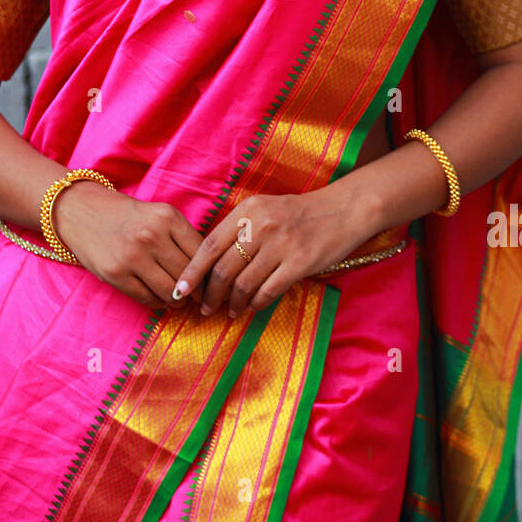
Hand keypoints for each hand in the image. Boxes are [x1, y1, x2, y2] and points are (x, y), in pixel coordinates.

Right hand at [54, 180, 202, 309]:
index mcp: (167, 217)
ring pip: (170, 291)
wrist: (82, 211)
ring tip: (178, 299)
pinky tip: (158, 297)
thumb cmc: (127, 216)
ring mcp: (132, 256)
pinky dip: (157, 302)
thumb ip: (182, 237)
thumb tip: (207, 272)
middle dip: (196, 291)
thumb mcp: (158, 214)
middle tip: (199, 296)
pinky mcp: (115, 274)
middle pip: (187, 275)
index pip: (201, 252)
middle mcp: (151, 235)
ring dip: (178, 300)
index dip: (209, 271)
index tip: (211, 281)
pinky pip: (147, 298)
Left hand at [173, 185, 373, 318]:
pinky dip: (256, 303)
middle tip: (204, 308)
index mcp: (247, 210)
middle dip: (210, 294)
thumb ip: (237, 229)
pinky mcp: (300, 263)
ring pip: (244, 284)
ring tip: (230, 312)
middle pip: (223, 269)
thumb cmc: (298, 213)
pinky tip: (252, 307)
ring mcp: (281, 245)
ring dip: (233, 303)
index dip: (192, 272)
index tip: (179, 290)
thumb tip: (209, 264)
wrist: (342, 210)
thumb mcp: (263, 209)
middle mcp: (261, 226)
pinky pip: (268, 291)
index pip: (209, 245)